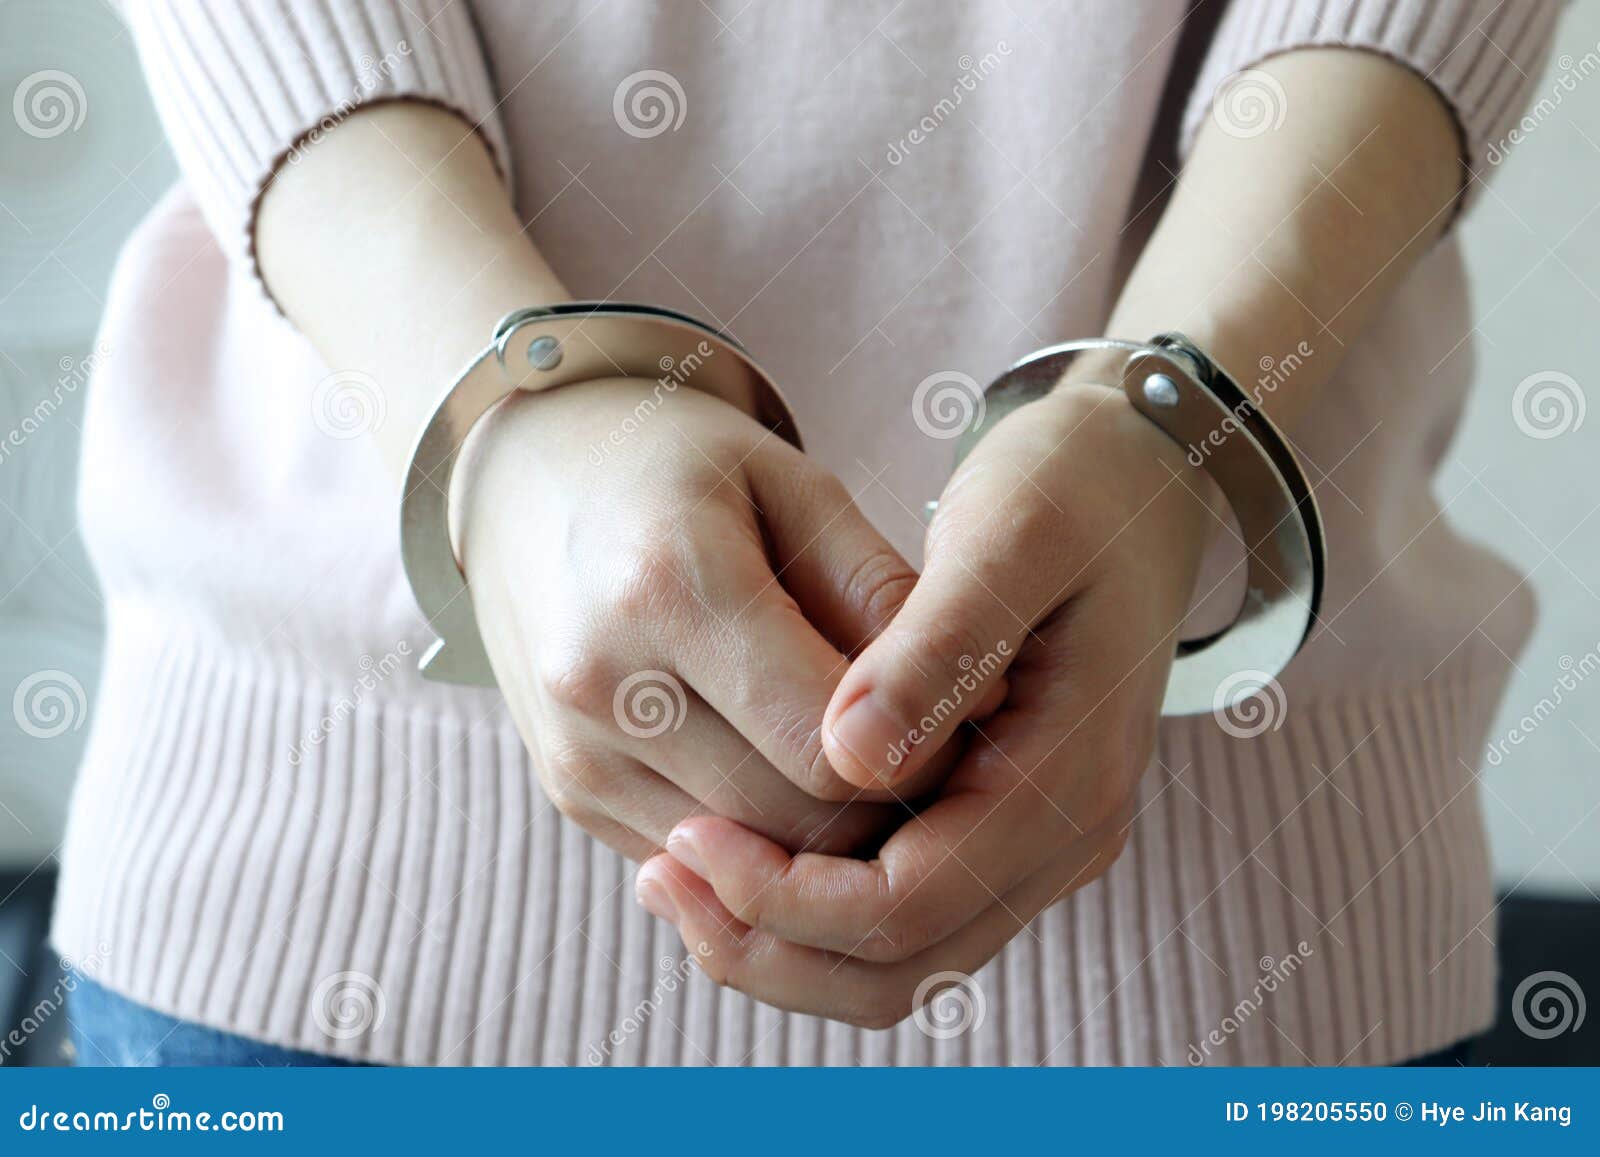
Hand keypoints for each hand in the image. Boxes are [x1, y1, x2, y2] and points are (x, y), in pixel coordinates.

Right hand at [459, 377, 934, 861]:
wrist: (532, 480)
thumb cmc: (685, 472)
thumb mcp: (798, 487)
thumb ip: (880, 595)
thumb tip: (970, 705)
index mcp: (670, 587)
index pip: (831, 751)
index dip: (917, 754)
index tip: (955, 715)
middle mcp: (604, 685)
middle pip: (793, 825)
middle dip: (881, 806)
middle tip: (926, 748)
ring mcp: (575, 753)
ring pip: (747, 864)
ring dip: (822, 834)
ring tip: (860, 752)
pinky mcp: (570, 795)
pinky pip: (699, 864)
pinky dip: (758, 836)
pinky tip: (783, 764)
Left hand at [636, 383, 1218, 1026]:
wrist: (1140, 478)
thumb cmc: (1074, 487)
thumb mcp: (1013, 536)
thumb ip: (938, 649)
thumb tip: (845, 758)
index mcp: (1069, 777)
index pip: (910, 903)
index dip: (786, 893)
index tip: (689, 833)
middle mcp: (1062, 835)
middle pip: (898, 965)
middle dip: (769, 942)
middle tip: (662, 876)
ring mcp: (1035, 839)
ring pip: (896, 963)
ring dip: (782, 941)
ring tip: (677, 875)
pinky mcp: (1000, 823)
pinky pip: (900, 916)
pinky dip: (809, 908)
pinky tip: (731, 847)